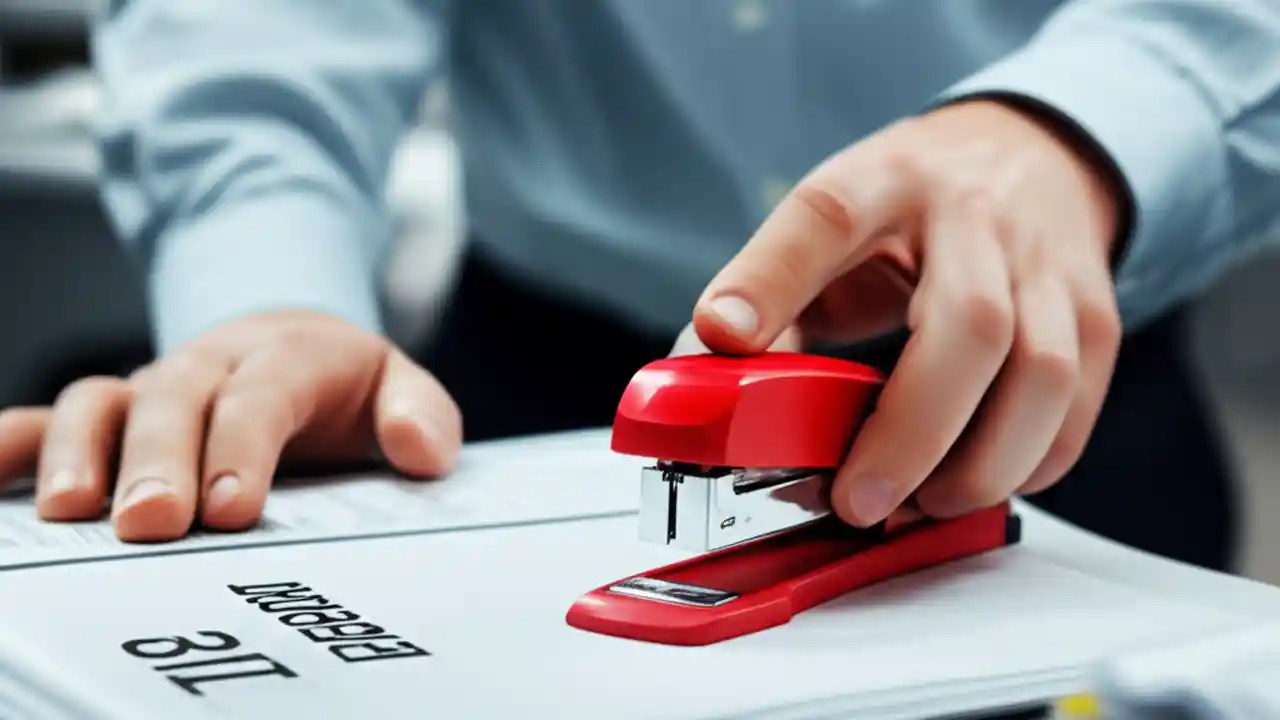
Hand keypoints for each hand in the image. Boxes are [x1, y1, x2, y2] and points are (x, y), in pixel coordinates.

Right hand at [0, 311, 460, 541]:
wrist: (293, 342)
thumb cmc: (344, 384)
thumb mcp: (399, 387)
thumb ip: (423, 414)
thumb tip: (420, 450)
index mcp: (286, 357)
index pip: (261, 393)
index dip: (244, 445)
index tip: (235, 508)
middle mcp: (210, 366)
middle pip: (175, 399)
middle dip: (161, 460)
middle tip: (154, 522)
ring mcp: (154, 386)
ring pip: (103, 401)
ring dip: (82, 452)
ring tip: (73, 513)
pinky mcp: (115, 411)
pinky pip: (51, 418)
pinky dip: (15, 443)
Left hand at [690, 100, 1123, 526]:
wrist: (1028, 152)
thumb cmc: (910, 203)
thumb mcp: (831, 220)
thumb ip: (767, 295)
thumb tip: (695, 387)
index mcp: (881, 184)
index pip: (822, 221)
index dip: (769, 282)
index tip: (723, 337)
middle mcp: (973, 215)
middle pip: (969, 326)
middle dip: (910, 433)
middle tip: (858, 499)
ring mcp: (1047, 263)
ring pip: (1041, 377)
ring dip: (977, 466)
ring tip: (918, 502)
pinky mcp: (1096, 312)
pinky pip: (1075, 411)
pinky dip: (1026, 466)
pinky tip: (972, 479)